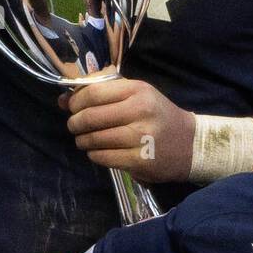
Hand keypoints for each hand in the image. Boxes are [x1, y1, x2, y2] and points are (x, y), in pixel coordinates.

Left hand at [62, 79, 195, 183]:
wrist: (189, 144)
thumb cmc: (157, 114)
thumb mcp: (136, 94)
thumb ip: (102, 93)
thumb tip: (63, 100)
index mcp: (138, 90)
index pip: (94, 93)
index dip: (76, 101)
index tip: (71, 107)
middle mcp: (140, 112)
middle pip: (90, 117)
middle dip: (75, 123)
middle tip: (74, 126)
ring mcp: (140, 139)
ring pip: (94, 139)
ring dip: (82, 141)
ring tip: (84, 140)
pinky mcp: (139, 161)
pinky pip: (103, 158)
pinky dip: (94, 154)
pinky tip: (98, 151)